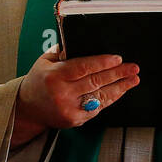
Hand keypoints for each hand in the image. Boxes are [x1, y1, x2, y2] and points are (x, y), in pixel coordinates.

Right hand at [11, 47, 139, 146]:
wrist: (28, 109)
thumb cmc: (39, 81)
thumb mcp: (45, 61)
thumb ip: (63, 51)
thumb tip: (85, 42)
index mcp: (54, 76)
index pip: (83, 68)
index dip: (102, 63)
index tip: (118, 58)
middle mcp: (62, 94)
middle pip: (95, 82)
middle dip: (117, 74)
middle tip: (133, 68)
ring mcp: (69, 109)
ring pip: (100, 96)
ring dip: (119, 87)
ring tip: (133, 79)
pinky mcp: (75, 119)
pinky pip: (98, 108)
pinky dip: (110, 98)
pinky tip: (119, 90)